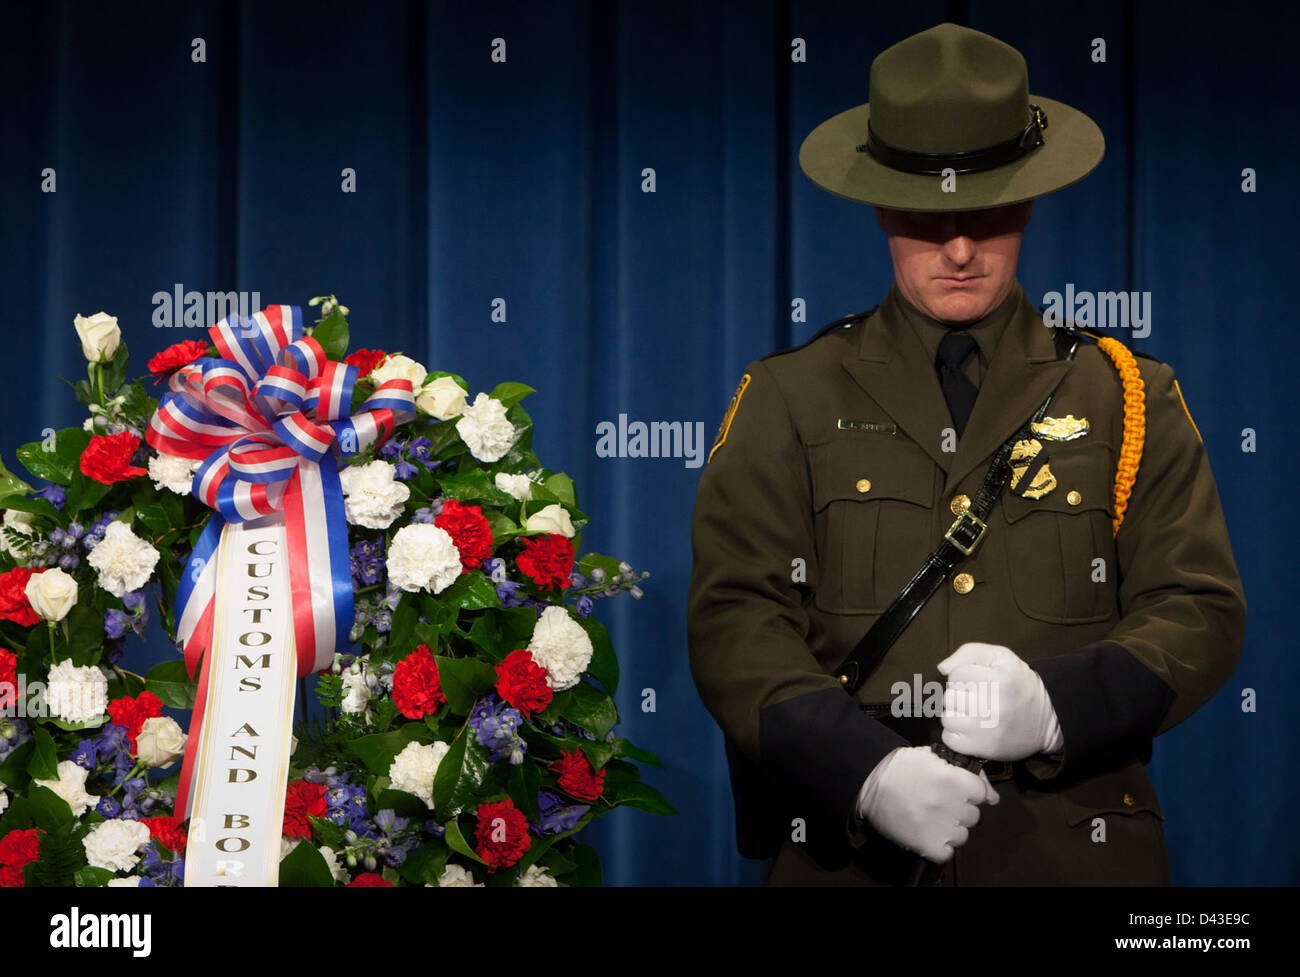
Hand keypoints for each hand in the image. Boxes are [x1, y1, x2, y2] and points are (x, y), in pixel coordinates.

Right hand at [855, 745, 998, 862]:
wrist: (868, 783)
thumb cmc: (902, 768)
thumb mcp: (934, 758)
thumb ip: (967, 773)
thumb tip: (993, 797)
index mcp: (952, 779)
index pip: (980, 793)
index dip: (968, 792)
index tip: (954, 790)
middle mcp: (948, 803)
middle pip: (972, 816)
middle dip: (959, 810)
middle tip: (939, 803)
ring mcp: (938, 826)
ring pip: (962, 835)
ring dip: (950, 828)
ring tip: (931, 817)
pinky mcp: (926, 844)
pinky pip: (947, 852)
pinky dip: (939, 846)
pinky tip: (928, 832)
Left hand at [938, 642, 1064, 761]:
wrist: (1047, 719)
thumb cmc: (1019, 684)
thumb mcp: (1001, 657)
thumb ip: (970, 653)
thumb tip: (943, 668)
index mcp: (1000, 682)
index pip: (956, 675)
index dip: (962, 676)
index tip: (975, 682)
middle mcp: (993, 708)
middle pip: (950, 698)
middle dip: (959, 695)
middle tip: (975, 698)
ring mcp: (988, 731)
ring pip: (948, 719)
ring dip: (956, 715)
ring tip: (972, 713)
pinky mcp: (985, 749)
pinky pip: (950, 739)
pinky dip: (955, 734)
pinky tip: (970, 728)